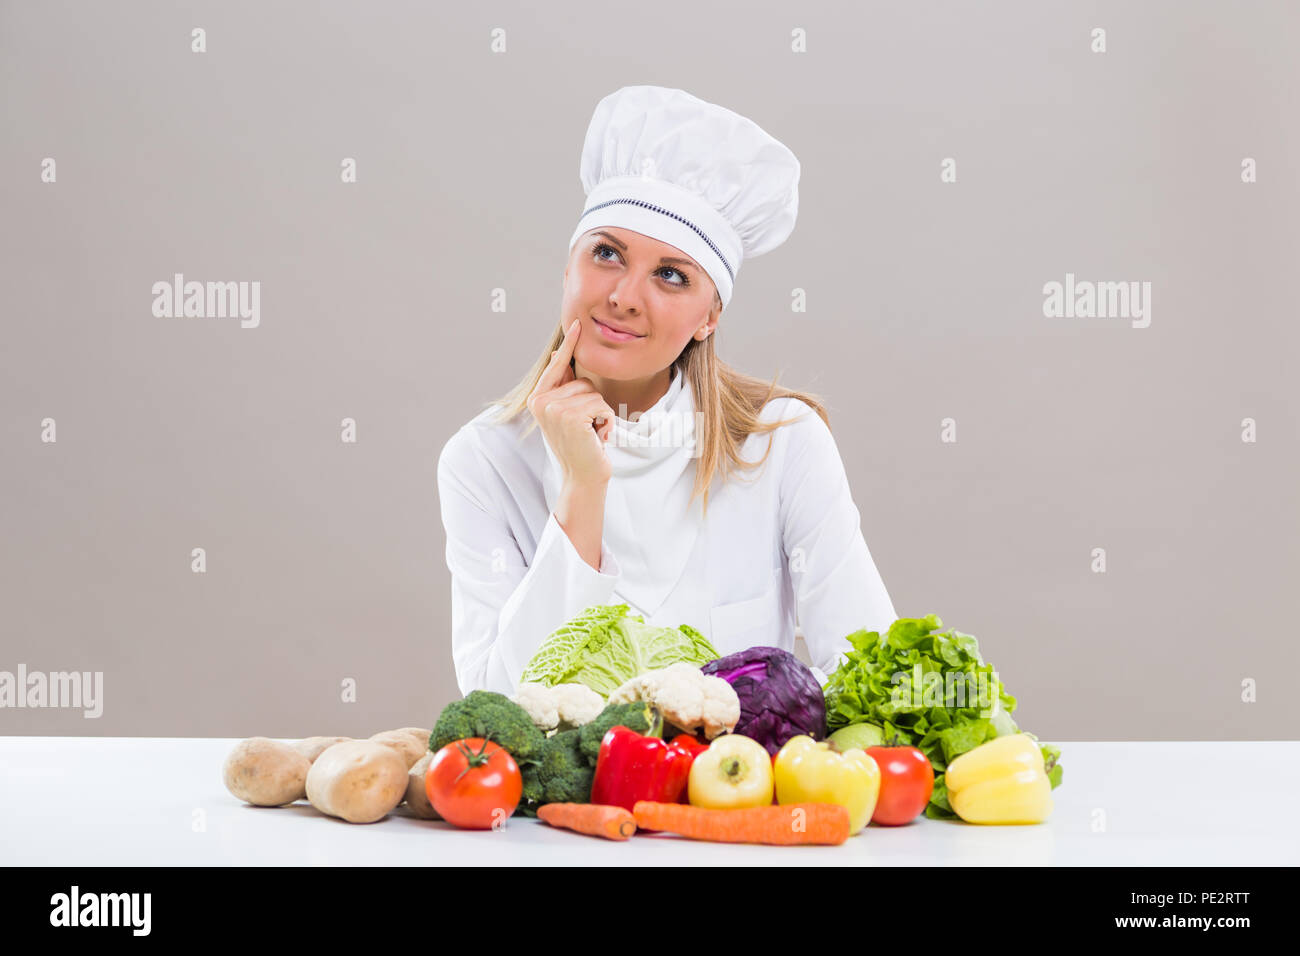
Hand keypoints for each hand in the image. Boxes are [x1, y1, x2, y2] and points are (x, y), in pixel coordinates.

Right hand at [527, 318, 616, 488]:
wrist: (583, 476)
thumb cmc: (580, 444)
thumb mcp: (568, 413)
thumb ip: (562, 385)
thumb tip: (556, 352)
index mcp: (538, 398)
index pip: (556, 366)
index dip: (569, 345)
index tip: (578, 322)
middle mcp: (541, 402)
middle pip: (583, 382)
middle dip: (593, 404)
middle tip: (585, 429)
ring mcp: (553, 409)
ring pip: (594, 394)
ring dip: (600, 415)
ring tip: (591, 434)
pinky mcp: (570, 417)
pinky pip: (602, 406)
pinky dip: (606, 422)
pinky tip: (597, 438)